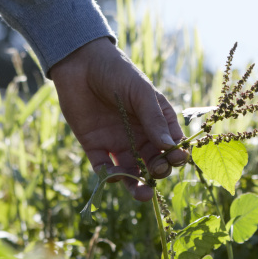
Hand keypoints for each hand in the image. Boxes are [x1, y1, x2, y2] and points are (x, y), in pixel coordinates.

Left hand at [49, 37, 188, 200]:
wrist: (80, 63)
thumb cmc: (117, 72)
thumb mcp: (140, 92)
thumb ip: (153, 119)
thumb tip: (169, 146)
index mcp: (156, 122)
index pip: (170, 145)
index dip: (175, 155)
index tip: (177, 158)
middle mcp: (139, 136)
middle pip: (153, 163)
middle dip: (158, 172)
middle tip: (157, 171)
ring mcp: (117, 143)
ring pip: (131, 172)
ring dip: (137, 185)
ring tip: (142, 195)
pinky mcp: (94, 147)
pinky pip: (104, 168)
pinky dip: (109, 176)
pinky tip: (113, 175)